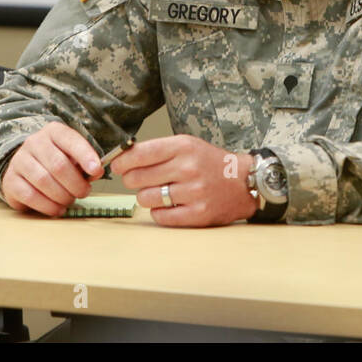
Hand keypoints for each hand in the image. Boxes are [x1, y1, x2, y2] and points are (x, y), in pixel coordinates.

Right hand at [0, 122, 102, 216]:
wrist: (25, 166)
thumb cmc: (56, 161)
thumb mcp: (72, 155)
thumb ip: (85, 163)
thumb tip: (95, 172)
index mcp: (53, 132)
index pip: (71, 140)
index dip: (86, 156)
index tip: (97, 171)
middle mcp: (34, 143)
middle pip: (58, 165)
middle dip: (76, 184)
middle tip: (84, 192)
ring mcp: (19, 161)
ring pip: (44, 181)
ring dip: (62, 196)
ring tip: (70, 200)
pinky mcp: (10, 181)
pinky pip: (30, 196)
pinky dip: (48, 206)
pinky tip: (57, 208)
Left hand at [111, 135, 257, 226]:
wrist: (243, 182)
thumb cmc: (210, 163)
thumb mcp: (187, 145)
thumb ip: (157, 150)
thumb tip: (122, 159)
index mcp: (183, 147)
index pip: (140, 153)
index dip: (122, 162)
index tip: (117, 166)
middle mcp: (188, 168)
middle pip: (137, 178)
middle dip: (132, 180)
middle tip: (139, 180)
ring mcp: (194, 192)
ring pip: (145, 198)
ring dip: (147, 197)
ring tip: (159, 192)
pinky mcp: (198, 213)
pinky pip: (160, 217)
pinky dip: (159, 212)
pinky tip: (168, 205)